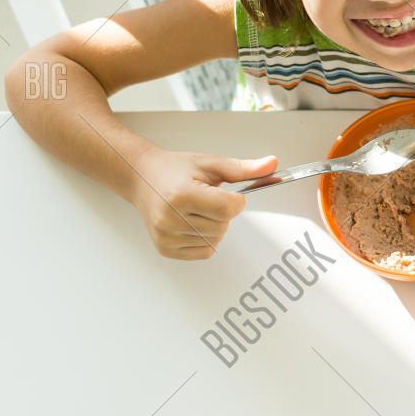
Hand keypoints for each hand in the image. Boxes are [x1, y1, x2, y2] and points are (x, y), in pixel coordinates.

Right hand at [129, 148, 277, 258]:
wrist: (143, 178)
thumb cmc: (175, 170)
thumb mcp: (211, 164)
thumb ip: (243, 169)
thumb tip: (272, 165)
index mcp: (182, 194)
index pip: (228, 209)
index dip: (235, 201)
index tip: (225, 192)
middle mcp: (170, 218)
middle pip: (223, 226)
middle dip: (223, 212)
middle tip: (205, 198)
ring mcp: (166, 236)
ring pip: (215, 240)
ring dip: (214, 225)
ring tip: (196, 208)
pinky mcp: (164, 249)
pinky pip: (204, 251)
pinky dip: (205, 238)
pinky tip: (191, 222)